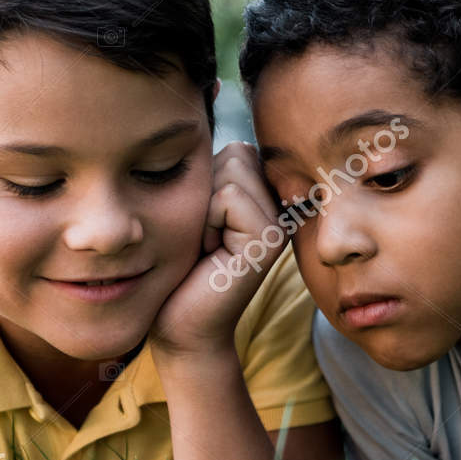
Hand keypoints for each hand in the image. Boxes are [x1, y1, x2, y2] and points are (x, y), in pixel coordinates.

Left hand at [151, 141, 286, 356]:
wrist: (180, 327)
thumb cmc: (179, 271)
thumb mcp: (196, 211)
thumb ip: (217, 175)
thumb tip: (225, 132)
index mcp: (266, 201)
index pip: (237, 151)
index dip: (207, 182)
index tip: (205, 226)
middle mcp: (281, 210)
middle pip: (236, 154)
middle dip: (205, 191)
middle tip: (204, 237)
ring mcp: (280, 225)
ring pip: (233, 170)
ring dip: (204, 207)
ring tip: (207, 245)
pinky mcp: (270, 241)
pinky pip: (229, 196)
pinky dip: (207, 221)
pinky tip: (210, 254)